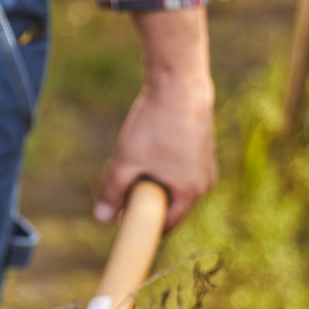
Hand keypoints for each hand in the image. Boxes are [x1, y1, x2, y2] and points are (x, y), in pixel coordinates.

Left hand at [95, 7, 215, 228]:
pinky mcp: (202, 148)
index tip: (121, 216)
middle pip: (170, 205)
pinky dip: (163, 166)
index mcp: (191, 193)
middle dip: (146, 200)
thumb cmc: (156, 125)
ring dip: (154, 181)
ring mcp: (206, 164)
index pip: (166, 225)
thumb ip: (113, 193)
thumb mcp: (126, 162)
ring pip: (174, 185)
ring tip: (137, 159)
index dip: (141, 225)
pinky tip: (150, 145)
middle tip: (123, 183)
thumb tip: (101, 220)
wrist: (179, 83)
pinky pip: (180, 168)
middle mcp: (205, 182)